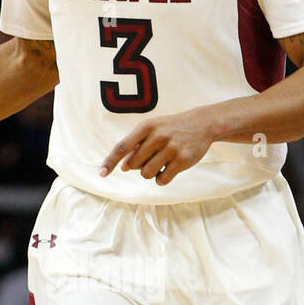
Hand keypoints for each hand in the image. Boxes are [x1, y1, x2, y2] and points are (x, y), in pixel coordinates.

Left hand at [99, 110, 214, 185]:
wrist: (201, 124)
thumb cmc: (170, 128)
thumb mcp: (152, 128)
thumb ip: (137, 144)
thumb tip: (124, 166)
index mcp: (146, 127)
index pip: (122, 147)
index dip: (110, 161)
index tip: (101, 173)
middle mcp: (158, 136)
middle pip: (134, 165)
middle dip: (138, 166)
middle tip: (150, 157)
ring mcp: (171, 149)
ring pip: (147, 174)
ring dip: (150, 173)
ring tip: (160, 162)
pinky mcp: (183, 160)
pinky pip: (162, 180)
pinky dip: (162, 179)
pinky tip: (169, 168)